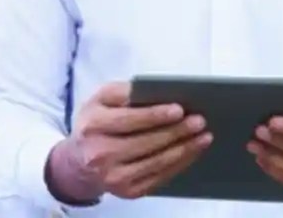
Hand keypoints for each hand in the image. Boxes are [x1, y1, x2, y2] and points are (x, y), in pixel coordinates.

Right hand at [48, 81, 211, 201]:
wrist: (78, 163)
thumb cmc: (95, 124)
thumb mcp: (99, 99)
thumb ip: (122, 91)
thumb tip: (153, 90)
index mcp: (93, 125)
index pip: (128, 121)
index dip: (155, 116)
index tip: (178, 109)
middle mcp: (100, 155)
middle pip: (146, 143)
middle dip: (176, 132)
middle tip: (199, 121)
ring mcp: (114, 177)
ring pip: (156, 163)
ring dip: (184, 149)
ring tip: (204, 136)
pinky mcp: (127, 192)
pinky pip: (159, 177)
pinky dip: (179, 164)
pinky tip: (193, 151)